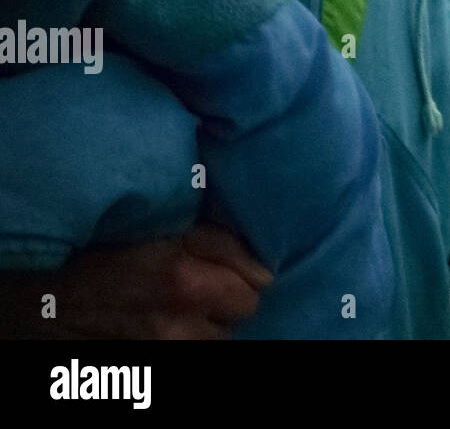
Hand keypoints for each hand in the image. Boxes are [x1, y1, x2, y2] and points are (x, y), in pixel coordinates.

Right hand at [10, 222, 271, 338]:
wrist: (41, 286)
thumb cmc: (105, 242)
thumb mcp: (167, 226)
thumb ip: (222, 243)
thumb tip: (266, 270)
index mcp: (186, 285)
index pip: (250, 297)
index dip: (242, 279)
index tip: (229, 268)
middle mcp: (175, 327)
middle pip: (231, 325)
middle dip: (226, 303)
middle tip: (204, 281)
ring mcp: (154, 350)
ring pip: (207, 342)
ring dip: (202, 324)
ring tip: (180, 301)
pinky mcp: (138, 364)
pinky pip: (179, 351)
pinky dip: (178, 337)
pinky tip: (162, 317)